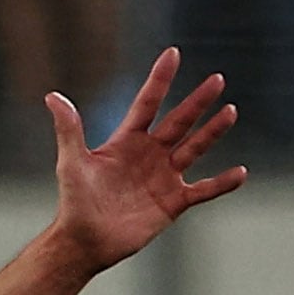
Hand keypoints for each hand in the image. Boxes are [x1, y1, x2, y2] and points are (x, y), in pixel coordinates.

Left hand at [49, 49, 243, 275]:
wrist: (84, 241)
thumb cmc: (74, 201)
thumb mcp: (72, 162)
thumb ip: (68, 129)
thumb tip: (52, 96)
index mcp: (127, 141)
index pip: (147, 104)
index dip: (159, 80)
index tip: (172, 53)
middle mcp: (149, 155)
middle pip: (179, 122)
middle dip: (197, 102)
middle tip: (217, 79)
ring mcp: (164, 177)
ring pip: (195, 148)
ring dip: (213, 131)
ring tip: (231, 111)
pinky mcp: (174, 202)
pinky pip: (204, 190)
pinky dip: (222, 183)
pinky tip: (241, 173)